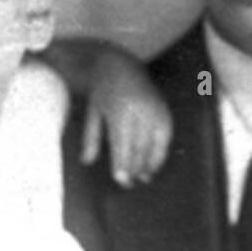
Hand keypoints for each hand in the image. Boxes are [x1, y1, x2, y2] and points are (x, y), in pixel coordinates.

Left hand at [81, 47, 172, 185]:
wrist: (123, 66)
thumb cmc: (103, 92)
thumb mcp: (92, 112)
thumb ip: (90, 138)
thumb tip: (86, 162)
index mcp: (120, 109)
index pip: (122, 143)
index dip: (122, 163)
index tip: (121, 180)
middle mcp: (141, 109)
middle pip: (139, 146)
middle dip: (134, 168)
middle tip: (127, 184)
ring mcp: (156, 109)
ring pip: (154, 144)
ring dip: (148, 164)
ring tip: (141, 179)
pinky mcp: (165, 111)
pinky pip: (165, 138)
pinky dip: (159, 153)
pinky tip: (152, 165)